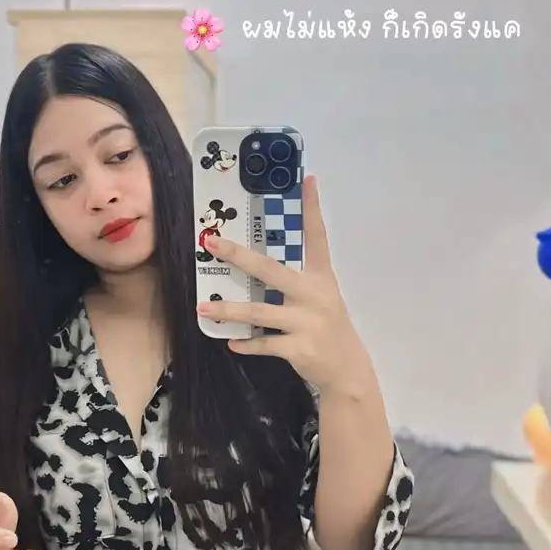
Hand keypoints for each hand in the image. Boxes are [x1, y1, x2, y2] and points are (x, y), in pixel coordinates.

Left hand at [197, 175, 364, 391]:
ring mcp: (307, 322)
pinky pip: (265, 343)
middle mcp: (314, 295)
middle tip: (212, 243)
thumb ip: (296, 281)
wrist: (347, 369)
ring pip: (259, 311)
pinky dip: (247, 343)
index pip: (317, 236)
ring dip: (228, 310)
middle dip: (238, 256)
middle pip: (271, 270)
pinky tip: (232, 342)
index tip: (308, 180)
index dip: (312, 208)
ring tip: (203, 308)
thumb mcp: (321, 297)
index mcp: (321, 277)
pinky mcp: (299, 347)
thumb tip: (254, 263)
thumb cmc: (327, 326)